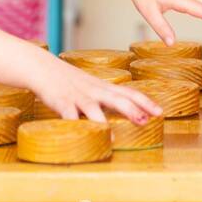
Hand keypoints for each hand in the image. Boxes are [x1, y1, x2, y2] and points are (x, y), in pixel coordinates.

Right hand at [25, 53, 162, 123]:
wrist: (41, 66)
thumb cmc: (69, 81)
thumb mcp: (92, 87)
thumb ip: (106, 99)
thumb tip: (127, 114)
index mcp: (103, 87)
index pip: (130, 92)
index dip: (145, 102)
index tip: (160, 111)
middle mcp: (94, 90)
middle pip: (116, 99)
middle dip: (132, 110)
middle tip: (146, 121)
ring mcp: (77, 96)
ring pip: (92, 108)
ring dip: (102, 120)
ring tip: (112, 135)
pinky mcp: (60, 101)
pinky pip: (68, 114)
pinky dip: (74, 124)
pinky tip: (79, 133)